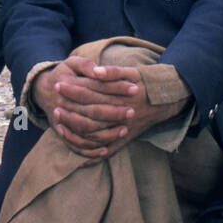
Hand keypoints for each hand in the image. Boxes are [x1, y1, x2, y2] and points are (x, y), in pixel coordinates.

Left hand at [36, 57, 186, 158]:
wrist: (168, 100)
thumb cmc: (147, 83)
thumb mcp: (133, 71)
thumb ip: (113, 71)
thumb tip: (95, 72)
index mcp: (121, 97)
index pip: (91, 93)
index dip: (73, 89)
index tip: (59, 84)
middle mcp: (122, 115)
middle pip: (89, 114)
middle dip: (69, 109)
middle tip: (54, 103)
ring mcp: (123, 130)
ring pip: (94, 134)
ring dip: (74, 129)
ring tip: (59, 122)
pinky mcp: (125, 140)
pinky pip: (105, 150)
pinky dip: (89, 151)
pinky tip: (75, 146)